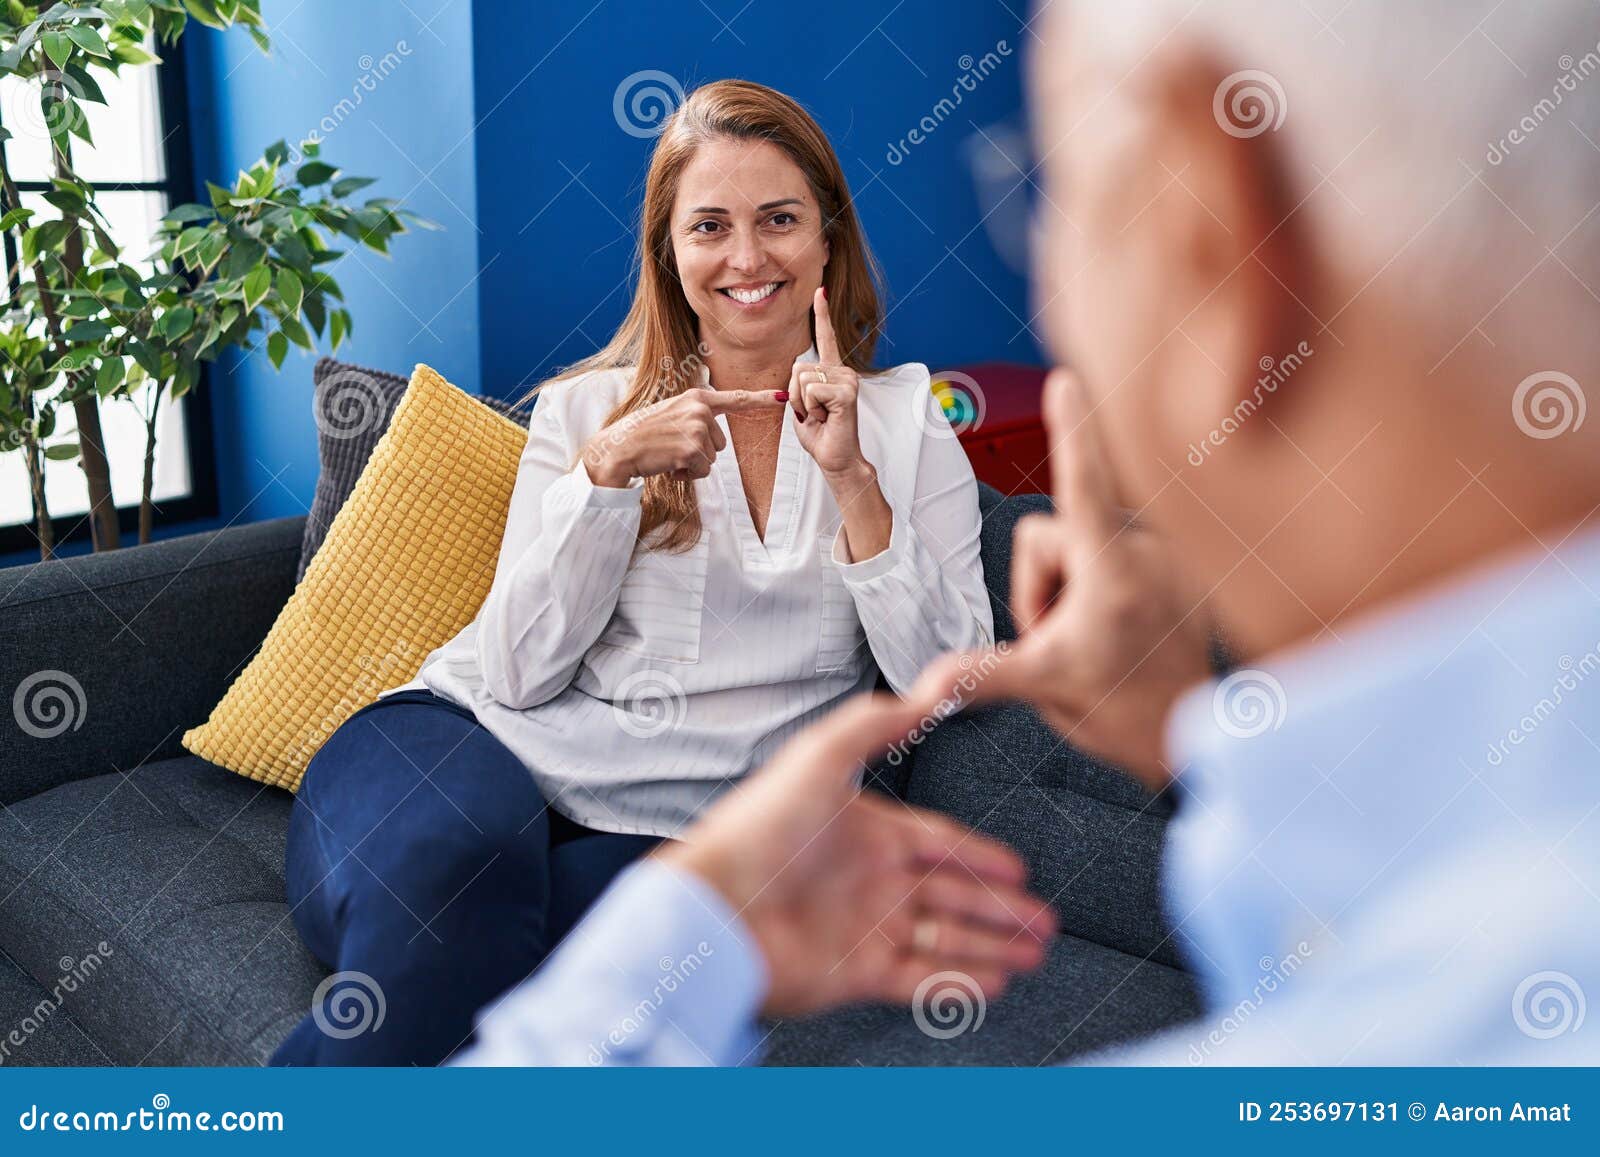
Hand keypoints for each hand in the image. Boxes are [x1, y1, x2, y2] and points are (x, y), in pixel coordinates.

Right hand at [582, 388, 785, 486]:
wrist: (619, 448)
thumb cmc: (644, 435)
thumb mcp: (672, 414)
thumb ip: (695, 416)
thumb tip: (712, 432)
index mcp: (697, 397)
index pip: (735, 399)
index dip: (762, 399)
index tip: (783, 397)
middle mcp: (700, 409)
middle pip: (720, 444)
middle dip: (699, 452)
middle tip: (673, 447)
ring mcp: (696, 428)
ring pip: (712, 459)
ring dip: (692, 464)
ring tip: (668, 454)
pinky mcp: (691, 449)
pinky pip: (702, 471)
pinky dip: (686, 474)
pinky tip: (668, 464)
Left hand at [656, 693, 1056, 1017]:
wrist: (717, 908)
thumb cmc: (756, 830)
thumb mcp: (819, 756)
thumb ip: (872, 723)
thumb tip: (918, 694)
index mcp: (865, 832)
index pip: (938, 843)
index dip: (980, 856)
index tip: (1018, 867)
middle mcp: (868, 881)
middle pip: (950, 895)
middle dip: (999, 907)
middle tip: (1042, 919)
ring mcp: (864, 929)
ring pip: (944, 938)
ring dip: (990, 945)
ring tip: (1032, 952)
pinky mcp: (856, 973)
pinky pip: (921, 979)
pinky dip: (959, 982)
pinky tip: (992, 982)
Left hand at [791, 287, 866, 478]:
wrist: (835, 458)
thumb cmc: (820, 435)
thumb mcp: (802, 406)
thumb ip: (798, 387)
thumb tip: (795, 379)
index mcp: (831, 373)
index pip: (826, 338)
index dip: (822, 314)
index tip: (820, 291)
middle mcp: (842, 372)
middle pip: (798, 367)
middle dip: (796, 394)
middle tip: (813, 413)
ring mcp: (847, 380)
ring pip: (802, 379)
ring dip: (803, 403)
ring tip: (820, 416)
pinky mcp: (846, 392)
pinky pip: (811, 391)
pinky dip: (810, 408)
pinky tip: (826, 417)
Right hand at [906, 370, 1211, 785]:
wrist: (1194, 735)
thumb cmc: (1124, 712)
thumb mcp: (1044, 685)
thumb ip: (981, 675)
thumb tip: (922, 688)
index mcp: (1115, 571)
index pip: (1082, 485)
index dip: (1070, 430)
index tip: (1067, 379)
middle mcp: (1149, 549)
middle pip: (1052, 531)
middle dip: (1042, 582)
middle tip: (1061, 638)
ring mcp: (1167, 552)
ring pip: (1080, 539)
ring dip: (1069, 583)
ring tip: (1091, 634)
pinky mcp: (1179, 560)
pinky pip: (1115, 546)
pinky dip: (1100, 581)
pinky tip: (1117, 626)